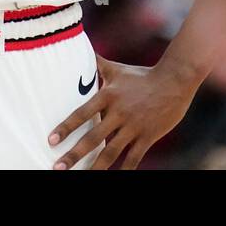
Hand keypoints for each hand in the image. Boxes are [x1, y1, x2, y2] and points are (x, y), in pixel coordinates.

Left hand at [49, 55, 197, 169]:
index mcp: (108, 96)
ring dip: (95, 167)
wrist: (174, 79)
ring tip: (82, 178)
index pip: (82, 114)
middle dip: (74, 155)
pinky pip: (134, 157)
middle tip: (57, 167)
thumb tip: (78, 46)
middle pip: (93, 138)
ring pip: (111, 152)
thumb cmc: (141, 75)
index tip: (51, 141)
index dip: (66, 128)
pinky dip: (125, 170)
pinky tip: (116, 177)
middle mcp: (119, 113)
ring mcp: (134, 126)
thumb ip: (96, 64)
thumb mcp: (116, 68)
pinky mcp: (148, 136)